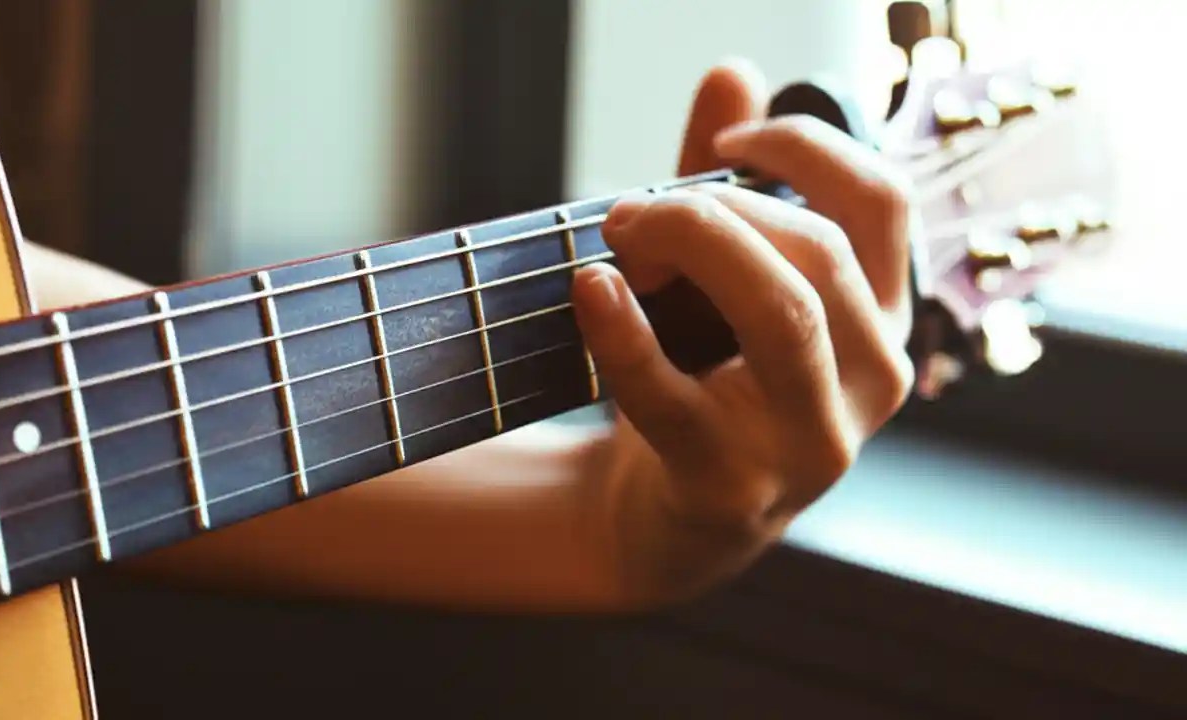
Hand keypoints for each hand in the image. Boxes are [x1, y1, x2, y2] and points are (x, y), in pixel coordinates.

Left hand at [570, 60, 915, 604]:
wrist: (663, 520)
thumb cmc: (701, 384)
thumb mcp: (719, 285)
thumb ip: (724, 186)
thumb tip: (734, 73)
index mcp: (880, 318)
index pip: (881, 203)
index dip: (805, 148)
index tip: (724, 148)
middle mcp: (871, 379)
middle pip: (819, 251)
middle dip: (715, 209)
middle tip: (629, 210)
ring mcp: (812, 443)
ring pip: (781, 313)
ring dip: (689, 249)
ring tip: (616, 241)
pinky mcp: (734, 489)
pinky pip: (678, 399)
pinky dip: (623, 335)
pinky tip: (588, 288)